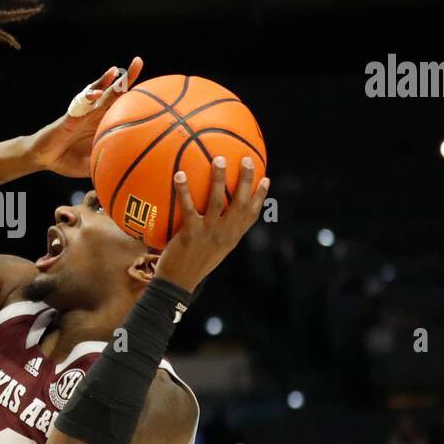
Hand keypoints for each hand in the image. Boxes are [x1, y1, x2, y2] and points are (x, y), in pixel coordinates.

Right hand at [29, 59, 143, 176]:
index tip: (155, 86)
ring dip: (104, 80)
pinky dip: (87, 97)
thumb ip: (108, 164)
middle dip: (126, 76)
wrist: (44, 159)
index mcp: (103, 123)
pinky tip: (95, 93)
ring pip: (96, 92)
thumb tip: (130, 173)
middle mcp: (95, 114)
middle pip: (113, 91)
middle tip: (138, 61)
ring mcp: (82, 113)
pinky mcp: (69, 116)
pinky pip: (79, 104)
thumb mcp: (94, 165)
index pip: (123, 105)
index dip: (136, 95)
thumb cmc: (69, 160)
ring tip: (115, 71)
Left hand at [156, 157, 269, 290]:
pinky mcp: (190, 234)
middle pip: (241, 203)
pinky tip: (179, 174)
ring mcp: (208, 233)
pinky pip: (188, 207)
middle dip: (246, 180)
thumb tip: (215, 214)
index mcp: (232, 237)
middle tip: (247, 160)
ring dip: (219, 179)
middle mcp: (225, 234)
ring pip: (218, 201)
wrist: (177, 284)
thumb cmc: (192, 265)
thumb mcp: (211, 250)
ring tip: (218, 159)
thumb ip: (217, 232)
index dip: (260, 197)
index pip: (252, 215)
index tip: (266, 178)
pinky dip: (184, 190)